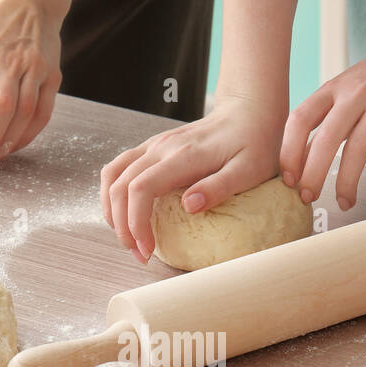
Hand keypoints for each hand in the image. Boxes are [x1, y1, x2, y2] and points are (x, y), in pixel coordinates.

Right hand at [100, 94, 286, 260]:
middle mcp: (161, 147)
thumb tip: (189, 206)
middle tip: (139, 254)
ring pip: (112, 176)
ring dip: (111, 210)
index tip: (148, 249)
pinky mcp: (152, 147)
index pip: (141, 189)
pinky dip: (114, 193)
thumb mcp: (248, 170)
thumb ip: (218, 187)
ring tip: (127, 237)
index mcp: (183, 155)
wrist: (247, 113)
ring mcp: (153, 145)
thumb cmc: (253, 144)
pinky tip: (123, 213)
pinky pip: (119, 168)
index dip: (136, 222)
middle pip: (120, 186)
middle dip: (122, 225)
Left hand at [279, 34, 365, 210]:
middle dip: (313, 175)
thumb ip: (330, 119)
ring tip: (345, 202)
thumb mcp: (350, 88)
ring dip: (347, 183)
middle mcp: (356, 94)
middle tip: (308, 199)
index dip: (289, 153)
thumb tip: (304, 159)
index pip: (299, 120)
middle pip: (325, 140)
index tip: (288, 179)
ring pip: (357, 150)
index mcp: (335, 88)